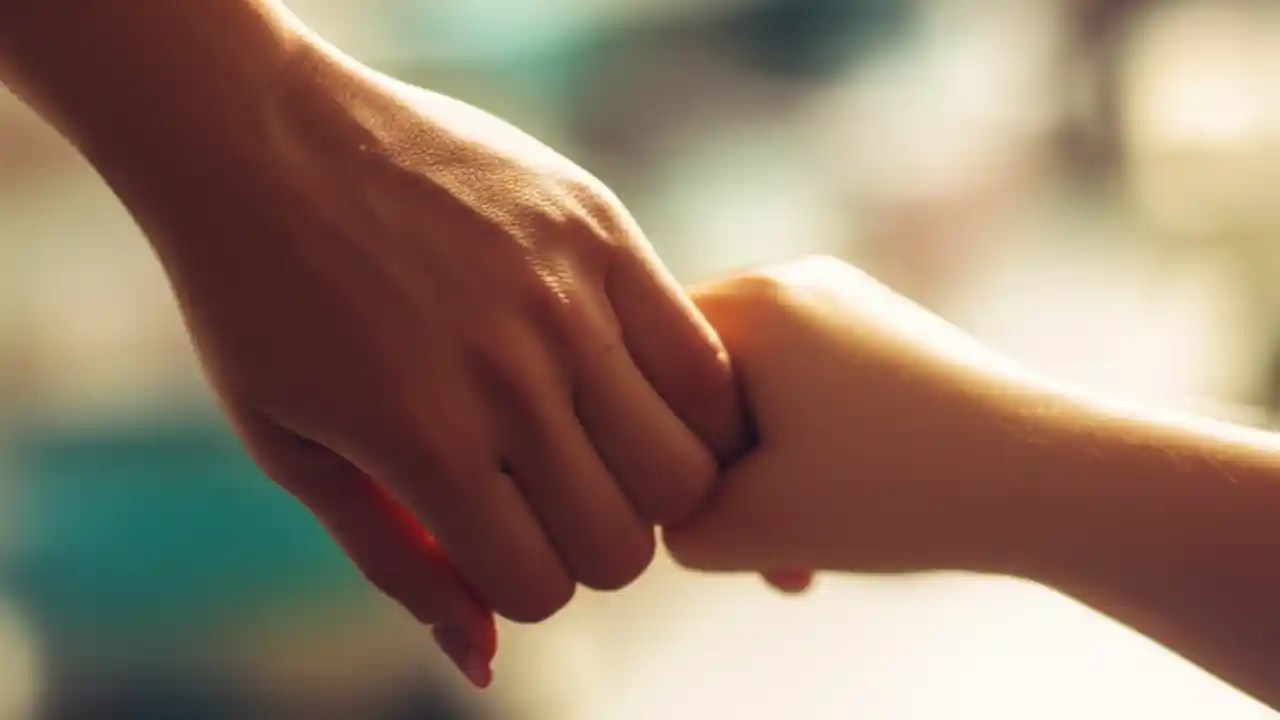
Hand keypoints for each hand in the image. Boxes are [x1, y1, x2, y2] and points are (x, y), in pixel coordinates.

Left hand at [129, 40, 741, 682]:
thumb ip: (398, 562)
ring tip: (597, 435)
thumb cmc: (262, 305)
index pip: (542, 590)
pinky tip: (634, 381)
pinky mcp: (601, 230)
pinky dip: (687, 401)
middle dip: (589, 541)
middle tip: (552, 489)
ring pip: (684, 464)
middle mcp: (510, 379)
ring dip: (643, 477)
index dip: (523, 579)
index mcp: (426, 446)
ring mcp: (567, 300)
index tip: (497, 532)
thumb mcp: (296, 452)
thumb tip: (488, 661)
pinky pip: (704, 362)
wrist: (263, 139)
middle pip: (627, 544)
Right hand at [666, 256, 1046, 577]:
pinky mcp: (888, 333)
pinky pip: (810, 391)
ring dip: (767, 475)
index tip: (693, 510)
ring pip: (761, 397)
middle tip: (752, 544)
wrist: (1053, 479)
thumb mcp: (745, 527)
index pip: (643, 367)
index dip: (652, 446)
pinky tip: (843, 515)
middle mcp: (794, 279)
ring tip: (804, 548)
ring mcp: (847, 300)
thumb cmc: (896, 495)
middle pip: (704, 384)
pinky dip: (809, 454)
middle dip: (720, 471)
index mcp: (750, 302)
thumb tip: (664, 503)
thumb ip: (671, 516)